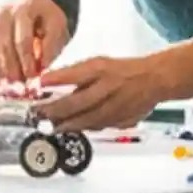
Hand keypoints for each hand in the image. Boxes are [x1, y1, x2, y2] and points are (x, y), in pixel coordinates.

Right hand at [0, 0, 68, 81]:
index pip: (22, 40)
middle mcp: (2, 10)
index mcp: (24, 8)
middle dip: (11, 68)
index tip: (32, 77)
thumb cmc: (45, 16)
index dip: (26, 62)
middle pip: (3, 45)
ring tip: (5, 84)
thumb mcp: (57, 26)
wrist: (30, 0)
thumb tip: (41, 68)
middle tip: (17, 85)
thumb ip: (51, 46)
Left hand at [33, 56, 163, 130]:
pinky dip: (84, 127)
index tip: (39, 84)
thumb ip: (73, 75)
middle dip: (55, 110)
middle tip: (39, 114)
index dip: (56, 79)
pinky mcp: (122, 120)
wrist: (153, 79)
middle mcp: (108, 88)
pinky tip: (73, 128)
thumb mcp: (96, 64)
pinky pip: (98, 126)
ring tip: (52, 126)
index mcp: (101, 69)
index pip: (74, 74)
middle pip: (77, 102)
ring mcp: (116, 106)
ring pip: (86, 119)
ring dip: (66, 124)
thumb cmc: (122, 71)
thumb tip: (47, 83)